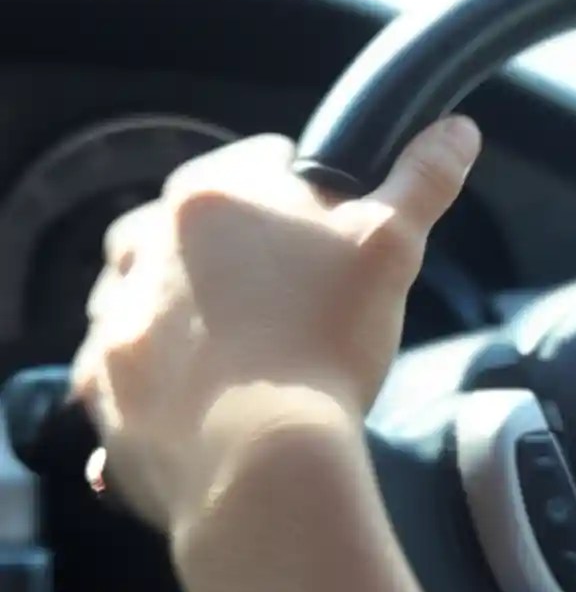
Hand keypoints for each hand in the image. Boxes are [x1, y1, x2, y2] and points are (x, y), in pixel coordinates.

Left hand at [70, 115, 480, 531]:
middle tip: (295, 304)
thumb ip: (423, 179)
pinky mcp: (99, 382)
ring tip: (249, 352)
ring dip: (189, 307)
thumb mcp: (391, 247)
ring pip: (154, 289)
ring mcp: (114, 315)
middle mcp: (144, 242)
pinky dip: (161, 373)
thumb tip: (459, 130)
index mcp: (212, 192)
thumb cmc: (327, 340)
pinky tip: (213, 397)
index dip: (308, 199)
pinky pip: (128, 361)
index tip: (331, 245)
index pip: (263, 161)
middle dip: (241, 253)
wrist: (262, 460)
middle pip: (200, 226)